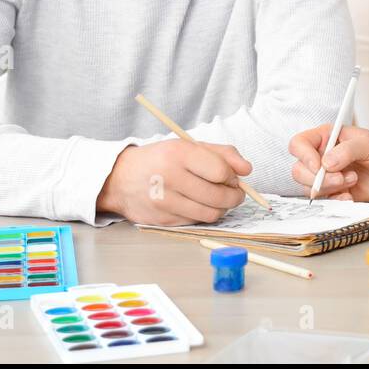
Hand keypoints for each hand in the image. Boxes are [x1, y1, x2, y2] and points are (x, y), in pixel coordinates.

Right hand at [96, 140, 251, 225]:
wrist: (121, 179)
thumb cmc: (161, 160)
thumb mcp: (189, 146)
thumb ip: (222, 153)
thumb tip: (247, 169)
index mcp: (178, 154)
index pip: (220, 171)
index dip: (232, 177)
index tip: (232, 177)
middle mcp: (170, 178)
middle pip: (219, 196)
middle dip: (234, 196)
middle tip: (234, 193)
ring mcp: (165, 202)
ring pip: (211, 214)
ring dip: (222, 208)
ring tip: (219, 199)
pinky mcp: (162, 220)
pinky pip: (196, 222)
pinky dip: (204, 215)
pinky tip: (199, 205)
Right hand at [289, 124, 368, 200]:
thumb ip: (347, 150)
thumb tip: (326, 163)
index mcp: (327, 137)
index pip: (299, 144)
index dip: (303, 156)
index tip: (319, 166)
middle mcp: (322, 156)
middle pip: (299, 170)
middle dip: (318, 178)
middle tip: (342, 178)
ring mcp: (328, 176)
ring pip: (309, 187)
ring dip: (330, 188)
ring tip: (353, 180)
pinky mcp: (335, 193)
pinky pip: (324, 201)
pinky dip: (335, 201)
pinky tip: (350, 197)